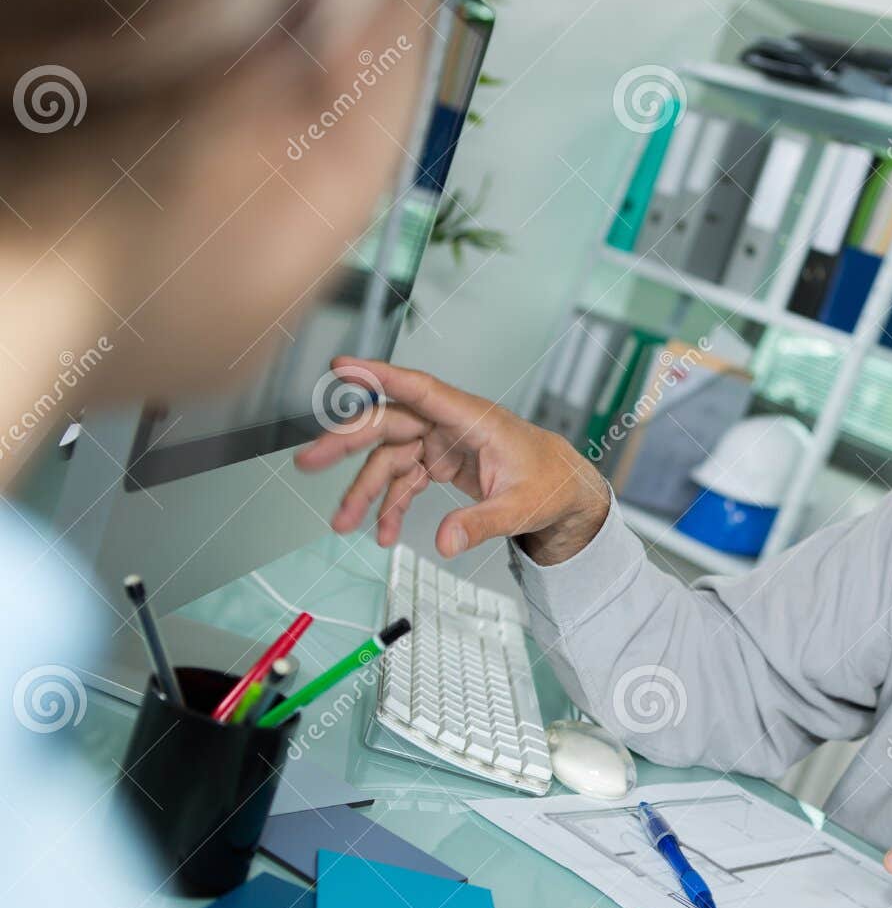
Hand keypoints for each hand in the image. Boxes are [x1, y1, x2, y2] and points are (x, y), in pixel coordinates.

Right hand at [295, 357, 610, 563]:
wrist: (566, 490)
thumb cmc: (551, 483)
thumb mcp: (522, 508)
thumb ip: (481, 523)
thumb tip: (445, 542)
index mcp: (474, 419)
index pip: (421, 389)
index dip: (381, 374)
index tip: (341, 365)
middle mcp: (451, 425)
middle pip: (389, 423)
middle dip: (346, 443)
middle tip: (308, 462)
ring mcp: (442, 442)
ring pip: (389, 458)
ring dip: (364, 491)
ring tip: (342, 522)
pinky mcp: (439, 462)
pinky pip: (404, 480)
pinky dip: (390, 505)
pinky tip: (381, 531)